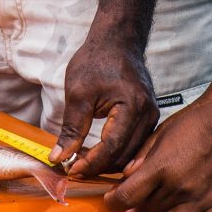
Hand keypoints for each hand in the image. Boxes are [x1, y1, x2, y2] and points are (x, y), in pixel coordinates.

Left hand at [51, 32, 157, 176]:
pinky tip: (98, 153)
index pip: (111, 147)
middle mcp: (148, 114)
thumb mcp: (78, 93)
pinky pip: (135, 145)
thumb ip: (71, 128)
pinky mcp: (149, 117)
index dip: (90, 163)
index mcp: (133, 106)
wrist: (117, 41)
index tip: (70, 170)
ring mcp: (152, 116)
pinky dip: (117, 153)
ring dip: (108, 163)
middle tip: (73, 168)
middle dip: (98, 166)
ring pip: (131, 155)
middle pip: (124, 156)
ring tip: (83, 163)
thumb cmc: (97, 61)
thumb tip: (59, 158)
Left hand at [108, 99, 211, 211]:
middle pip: (145, 211)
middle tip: (130, 205)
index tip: (111, 200)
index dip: (113, 201)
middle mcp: (178, 188)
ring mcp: (198, 200)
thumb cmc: (196, 123)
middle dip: (132, 210)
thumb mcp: (162, 132)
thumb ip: (142, 155)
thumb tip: (126, 175)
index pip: (127, 195)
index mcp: (161, 168)